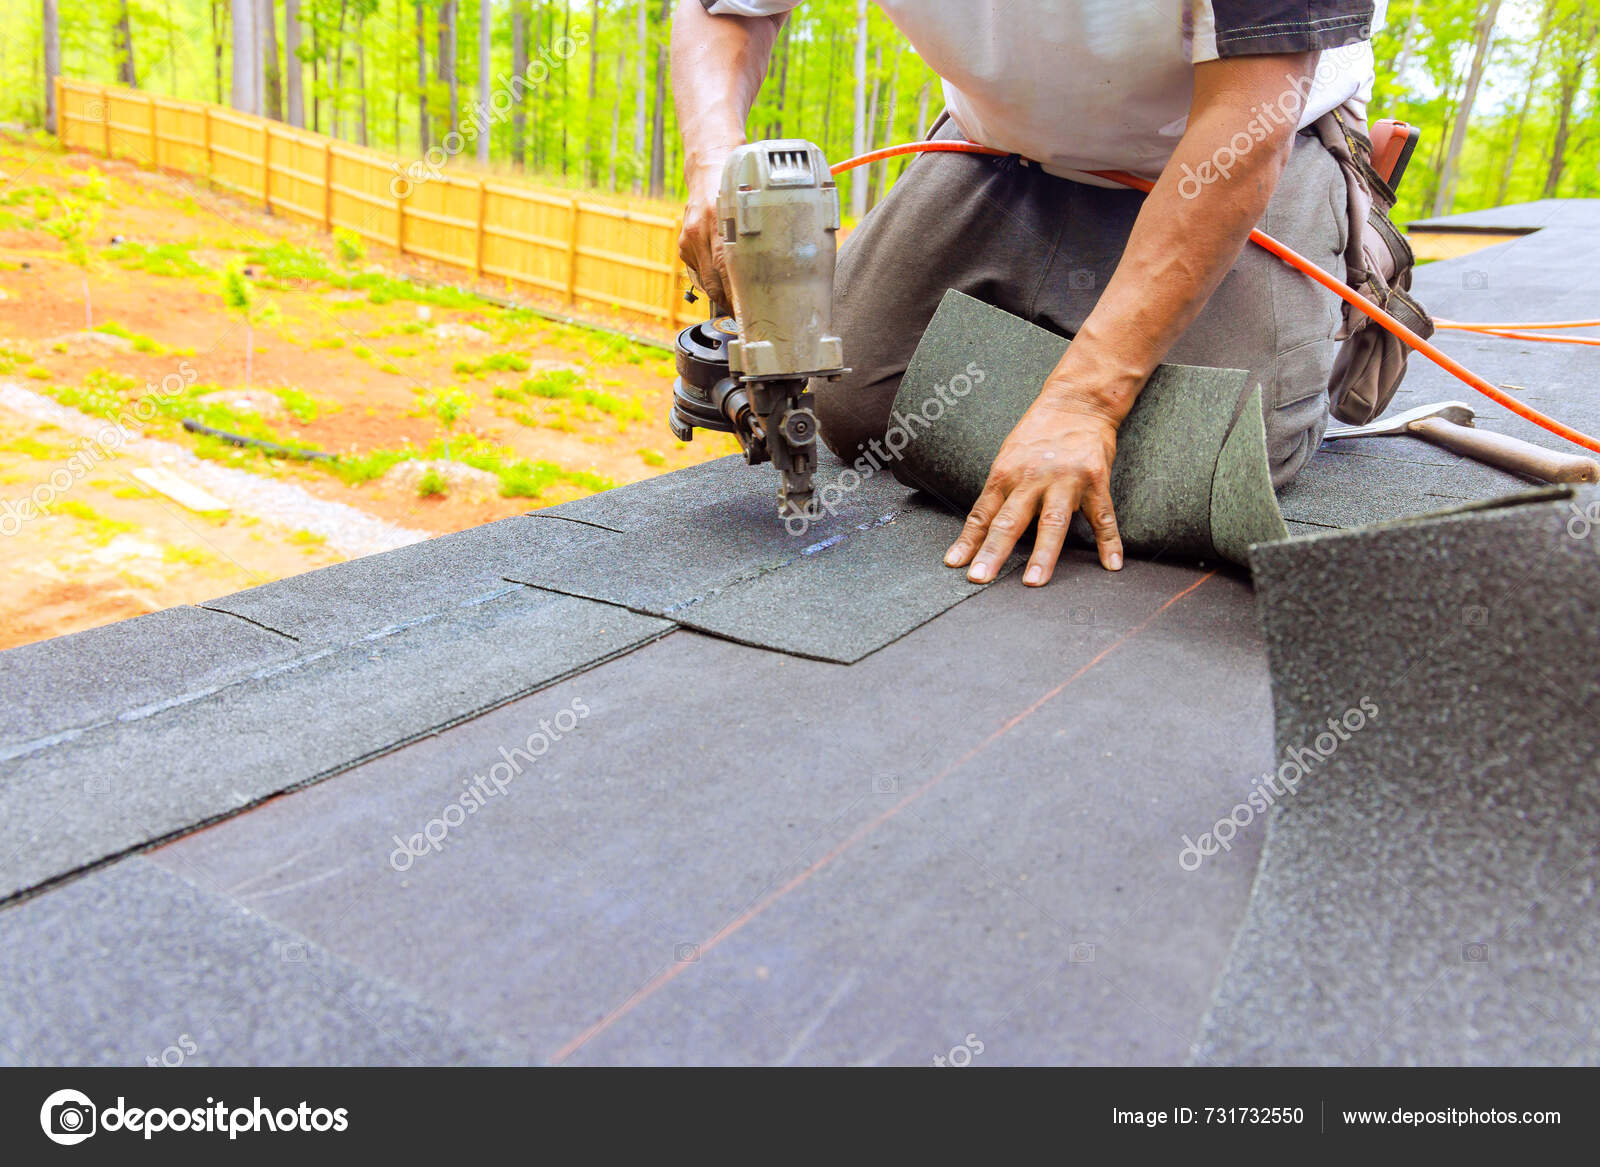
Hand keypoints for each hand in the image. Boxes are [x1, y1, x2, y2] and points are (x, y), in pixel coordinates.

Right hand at [678, 145, 738, 312]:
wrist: (708, 170)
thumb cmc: (735, 189)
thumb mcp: (750, 209)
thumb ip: (754, 239)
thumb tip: (770, 273)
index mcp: (721, 223)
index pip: (727, 273)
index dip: (736, 298)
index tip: (747, 313)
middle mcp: (701, 233)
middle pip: (714, 283)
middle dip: (729, 303)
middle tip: (744, 317)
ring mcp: (689, 240)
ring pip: (705, 280)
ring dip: (720, 293)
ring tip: (736, 302)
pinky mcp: (683, 244)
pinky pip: (698, 270)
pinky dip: (711, 277)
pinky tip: (721, 275)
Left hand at [944, 396, 1125, 585]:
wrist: (1078, 401)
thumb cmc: (1039, 432)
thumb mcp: (1008, 457)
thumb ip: (1000, 492)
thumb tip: (982, 528)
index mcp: (1006, 474)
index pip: (982, 514)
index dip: (968, 540)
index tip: (955, 565)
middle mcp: (1032, 478)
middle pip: (1009, 521)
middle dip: (994, 552)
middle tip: (980, 577)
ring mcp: (1065, 480)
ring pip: (1052, 522)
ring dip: (1043, 554)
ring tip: (1034, 581)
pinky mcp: (1095, 480)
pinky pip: (1103, 517)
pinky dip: (1110, 542)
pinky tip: (1112, 564)